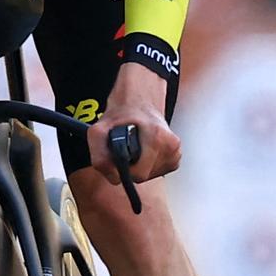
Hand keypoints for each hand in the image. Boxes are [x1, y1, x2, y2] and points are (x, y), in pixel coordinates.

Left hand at [84, 63, 180, 190]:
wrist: (140, 98)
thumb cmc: (122, 112)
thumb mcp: (99, 130)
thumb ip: (100, 157)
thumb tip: (113, 177)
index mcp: (157, 137)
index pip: (138, 174)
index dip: (122, 170)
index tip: (118, 155)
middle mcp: (171, 145)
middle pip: (143, 176)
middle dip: (130, 167)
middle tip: (125, 148)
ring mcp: (176, 151)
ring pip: (150, 176)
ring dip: (138, 166)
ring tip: (135, 146)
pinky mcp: (176, 157)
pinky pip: (156, 172)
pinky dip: (146, 165)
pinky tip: (143, 150)